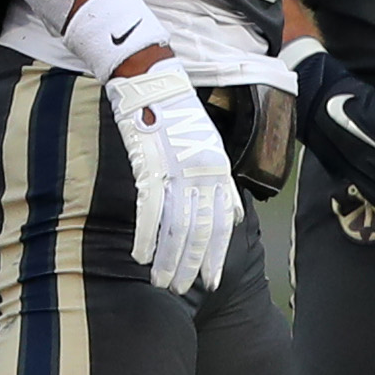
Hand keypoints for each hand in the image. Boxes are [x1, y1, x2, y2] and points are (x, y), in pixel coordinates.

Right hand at [102, 57, 236, 293]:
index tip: (212, 282)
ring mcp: (175, 173)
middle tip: (181, 290)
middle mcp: (201, 176)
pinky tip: (140, 256)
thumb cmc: (181, 118)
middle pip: (198, 233)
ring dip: (167, 259)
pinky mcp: (149, 168)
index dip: (216, 257)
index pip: (222, 226)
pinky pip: (149, 211)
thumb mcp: (213, 149)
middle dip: (190, 267)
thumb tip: (234, 217)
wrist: (155, 84)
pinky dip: (145, 236)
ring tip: (160, 281)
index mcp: (218, 173)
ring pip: (174, 228)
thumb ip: (223, 186)